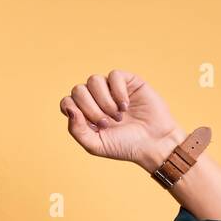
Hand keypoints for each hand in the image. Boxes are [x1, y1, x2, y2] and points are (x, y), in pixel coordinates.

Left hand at [60, 70, 181, 167]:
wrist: (153, 143)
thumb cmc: (124, 146)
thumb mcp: (95, 145)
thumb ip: (77, 130)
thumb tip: (69, 108)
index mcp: (85, 114)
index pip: (67, 102)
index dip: (77, 112)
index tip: (94, 126)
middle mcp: (95, 99)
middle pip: (78, 90)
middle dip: (91, 109)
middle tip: (107, 123)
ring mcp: (111, 89)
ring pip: (93, 80)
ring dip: (105, 101)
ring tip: (118, 116)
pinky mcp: (128, 81)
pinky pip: (114, 75)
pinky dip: (118, 91)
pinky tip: (126, 106)